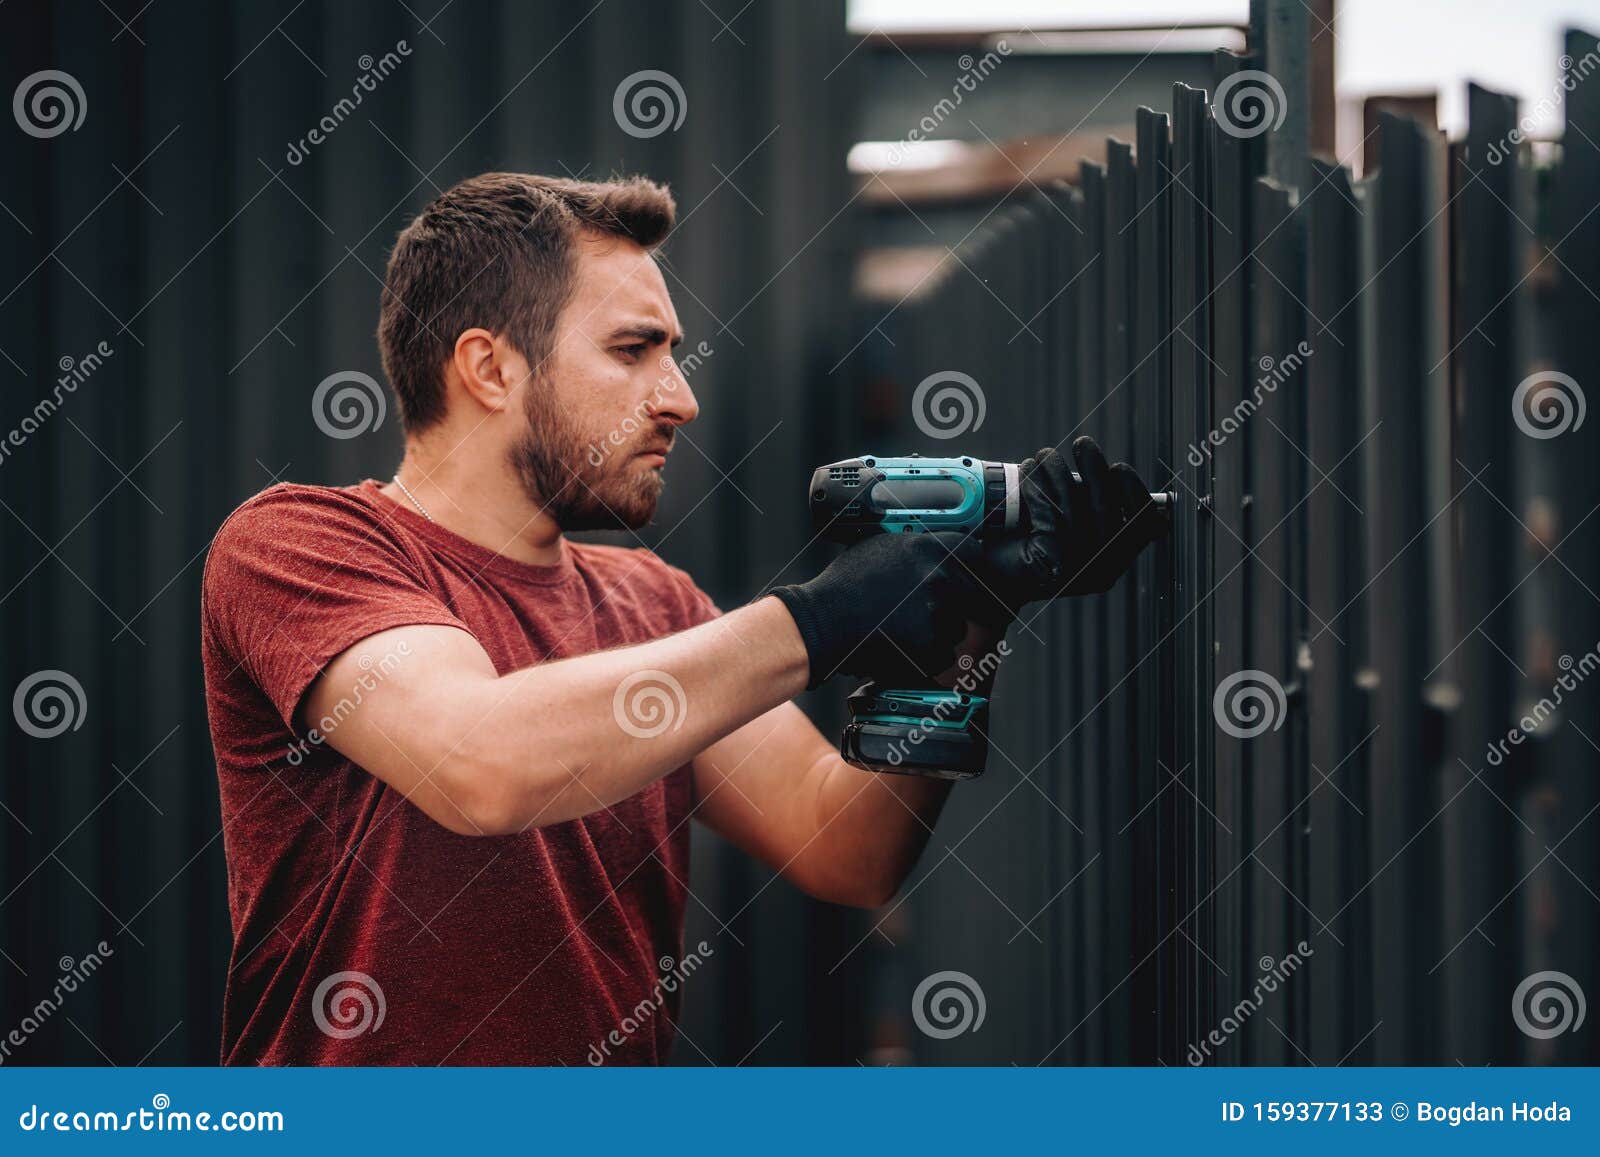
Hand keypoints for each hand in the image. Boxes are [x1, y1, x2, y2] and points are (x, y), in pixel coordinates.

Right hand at [771, 532, 985, 688]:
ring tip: (904, 629)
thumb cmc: (844, 587)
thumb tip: (932, 548)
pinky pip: (942, 656)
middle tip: (941, 613)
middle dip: (963, 606)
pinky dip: (926, 658)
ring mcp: (938, 613)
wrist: (824, 623)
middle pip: (976, 596)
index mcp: (930, 548)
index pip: (977, 556)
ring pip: (956, 629)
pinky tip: (901, 647)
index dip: (978, 571)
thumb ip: (914, 547)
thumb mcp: (880, 548)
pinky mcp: (930, 646)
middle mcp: (940, 578)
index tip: (977, 581)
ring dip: (939, 633)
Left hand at [982, 437, 1166, 606]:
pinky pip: (1046, 510)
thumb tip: (1108, 471)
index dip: (1136, 491)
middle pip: (1106, 507)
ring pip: (1072, 505)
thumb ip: (1092, 507)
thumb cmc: (1031, 547)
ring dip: (1057, 470)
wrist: (992, 580)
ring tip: (1044, 456)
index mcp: (1114, 562)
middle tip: (1082, 445)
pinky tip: (1027, 471)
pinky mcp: (1048, 561)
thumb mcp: (1072, 529)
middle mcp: (1101, 569)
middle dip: (1095, 467)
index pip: (1146, 525)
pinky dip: (1036, 484)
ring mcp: (1076, 567)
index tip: (1117, 468)